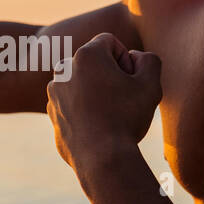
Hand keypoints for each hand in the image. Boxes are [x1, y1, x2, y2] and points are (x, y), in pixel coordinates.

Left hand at [46, 32, 161, 169]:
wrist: (103, 159)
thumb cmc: (127, 118)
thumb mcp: (151, 83)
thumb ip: (148, 60)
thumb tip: (135, 58)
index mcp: (86, 55)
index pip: (109, 43)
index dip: (126, 60)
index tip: (130, 81)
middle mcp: (63, 70)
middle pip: (92, 62)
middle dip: (108, 74)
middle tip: (122, 99)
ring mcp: (54, 94)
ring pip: (81, 84)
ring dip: (95, 92)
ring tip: (110, 115)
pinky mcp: (52, 115)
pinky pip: (72, 105)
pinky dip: (84, 111)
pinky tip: (99, 128)